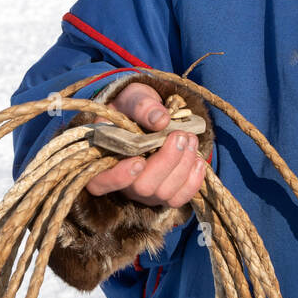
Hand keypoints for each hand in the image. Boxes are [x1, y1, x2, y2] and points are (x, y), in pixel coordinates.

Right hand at [83, 81, 207, 207]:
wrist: (150, 116)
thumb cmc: (133, 108)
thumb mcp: (133, 98)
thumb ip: (142, 106)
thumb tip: (161, 120)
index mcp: (103, 161)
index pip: (100, 182)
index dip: (118, 178)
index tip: (138, 161)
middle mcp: (121, 184)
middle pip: (142, 187)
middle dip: (166, 162)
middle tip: (180, 135)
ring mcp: (144, 193)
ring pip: (164, 193)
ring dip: (183, 166)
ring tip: (190, 138)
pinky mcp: (164, 195)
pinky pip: (180, 199)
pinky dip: (193, 181)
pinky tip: (198, 160)